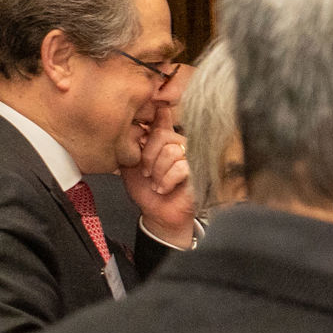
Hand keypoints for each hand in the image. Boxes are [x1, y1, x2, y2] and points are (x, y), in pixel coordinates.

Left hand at [124, 127, 196, 247]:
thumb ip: (134, 141)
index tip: (141, 147)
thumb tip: (137, 123)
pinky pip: (181, 167)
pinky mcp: (200, 171)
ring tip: (156, 184)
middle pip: (162, 135)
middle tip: (146, 174)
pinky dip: (167, 181)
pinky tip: (164, 189)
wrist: (157, 213)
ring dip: (158, 173)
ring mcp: (193, 157)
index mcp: (166, 139)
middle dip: (148, 158)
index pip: (160, 118)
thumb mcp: (131, 162)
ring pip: (171, 152)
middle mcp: (181, 144)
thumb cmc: (146, 190)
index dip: (149, 130)